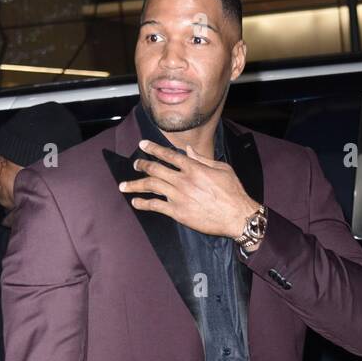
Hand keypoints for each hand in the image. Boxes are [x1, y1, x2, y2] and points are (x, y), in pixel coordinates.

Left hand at [119, 139, 257, 238]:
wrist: (236, 215)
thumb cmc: (233, 192)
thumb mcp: (221, 168)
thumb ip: (202, 159)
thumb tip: (188, 151)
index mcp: (193, 167)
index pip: (167, 154)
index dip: (152, 148)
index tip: (142, 145)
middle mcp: (183, 180)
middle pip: (155, 169)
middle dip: (141, 165)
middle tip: (134, 164)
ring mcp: (179, 196)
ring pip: (151, 186)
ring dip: (136, 184)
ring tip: (125, 185)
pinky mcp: (178, 213)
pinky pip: (156, 206)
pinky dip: (143, 204)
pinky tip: (135, 202)